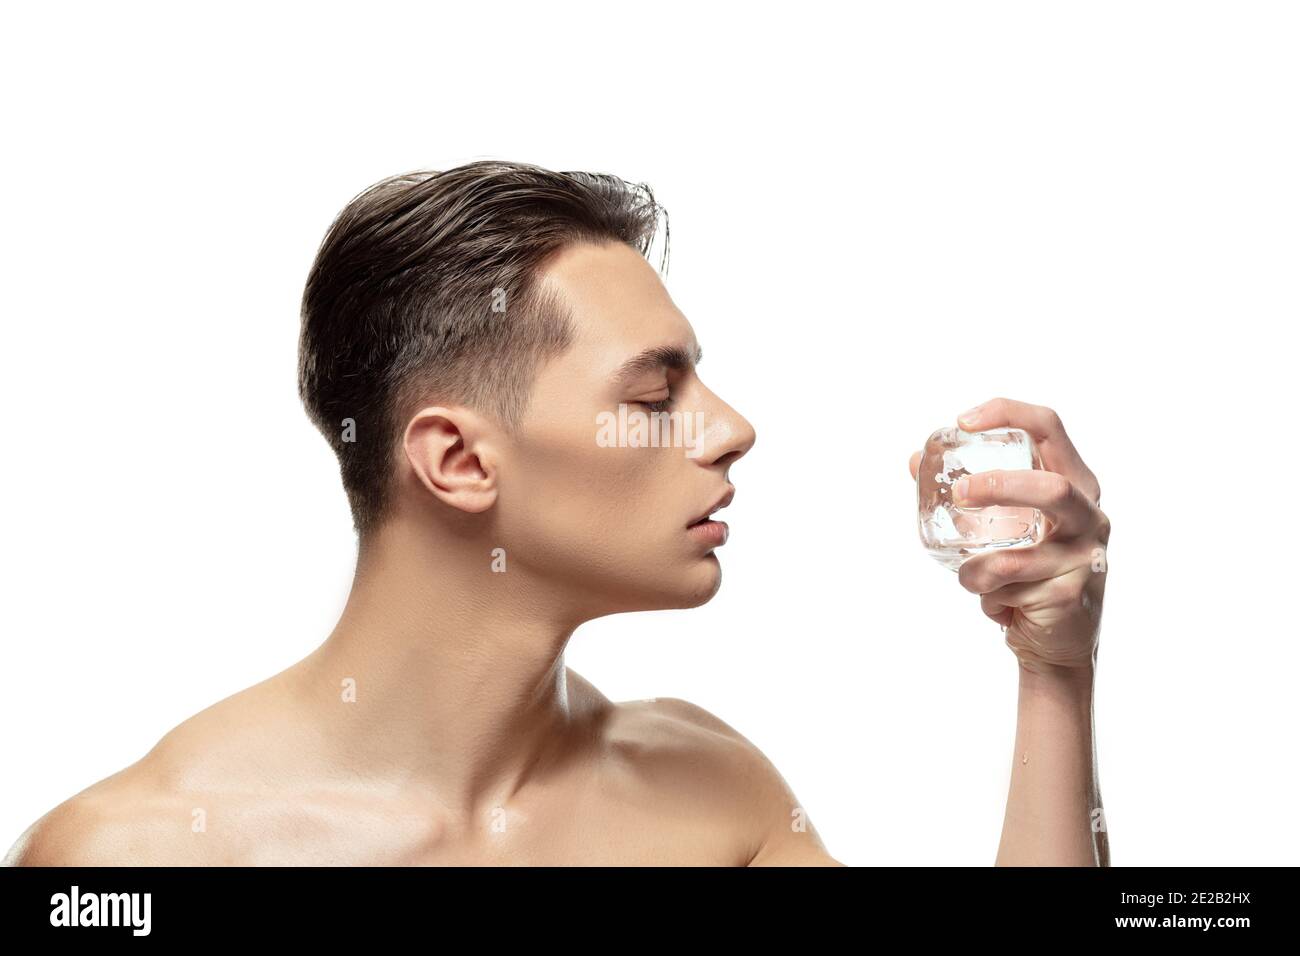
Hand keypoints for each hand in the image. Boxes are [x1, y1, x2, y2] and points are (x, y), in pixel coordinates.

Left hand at [908, 398, 1110, 674]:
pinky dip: (984, 593)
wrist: (1054, 643)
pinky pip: (1007, 589)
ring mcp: (1086, 557)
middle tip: (959, 493)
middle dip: (998, 487)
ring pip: (1015, 556)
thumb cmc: (1026, 574)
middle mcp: (1090, 516)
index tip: (963, 422)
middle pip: (1051, 488)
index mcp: (1075, 485)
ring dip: (977, 569)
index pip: (1050, 429)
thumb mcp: (1000, 525)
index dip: (1008, 414)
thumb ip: (967, 495)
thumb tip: (914, 461)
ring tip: (970, 577)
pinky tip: (995, 603)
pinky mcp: (1070, 596)